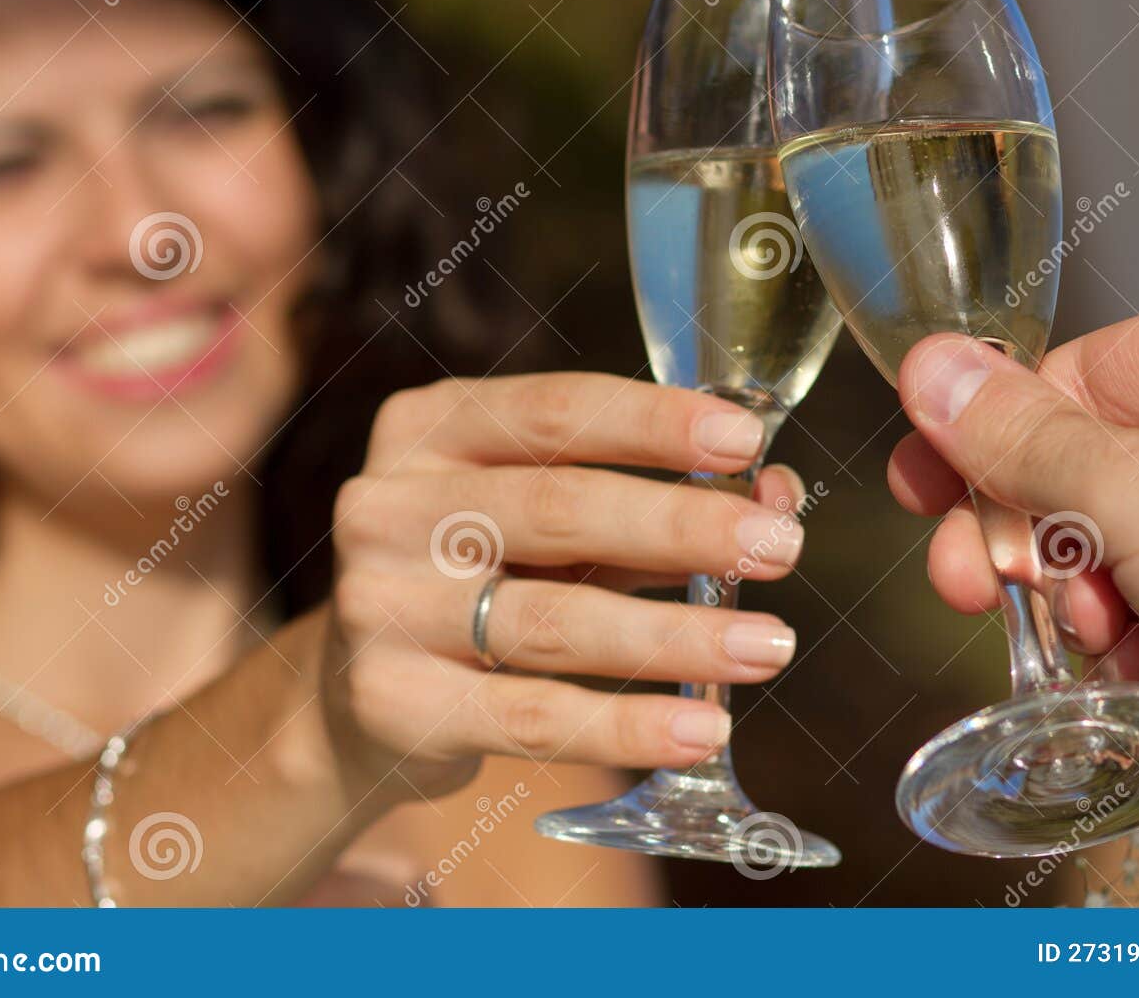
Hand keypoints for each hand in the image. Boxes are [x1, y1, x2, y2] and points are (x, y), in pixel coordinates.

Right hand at [319, 373, 806, 802]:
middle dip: (683, 525)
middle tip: (780, 546)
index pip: (554, 409)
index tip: (747, 439)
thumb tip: (773, 494)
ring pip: (556, 621)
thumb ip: (645, 498)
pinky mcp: (393, 704)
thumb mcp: (547, 521)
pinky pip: (534, 717)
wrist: (357, 693)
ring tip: (769, 643)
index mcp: (429, 431)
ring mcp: (381, 608)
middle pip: (559, 509)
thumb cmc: (481, 578)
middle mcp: (388, 507)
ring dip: (678, 635)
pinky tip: (701, 729)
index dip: (655, 421)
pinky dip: (628, 726)